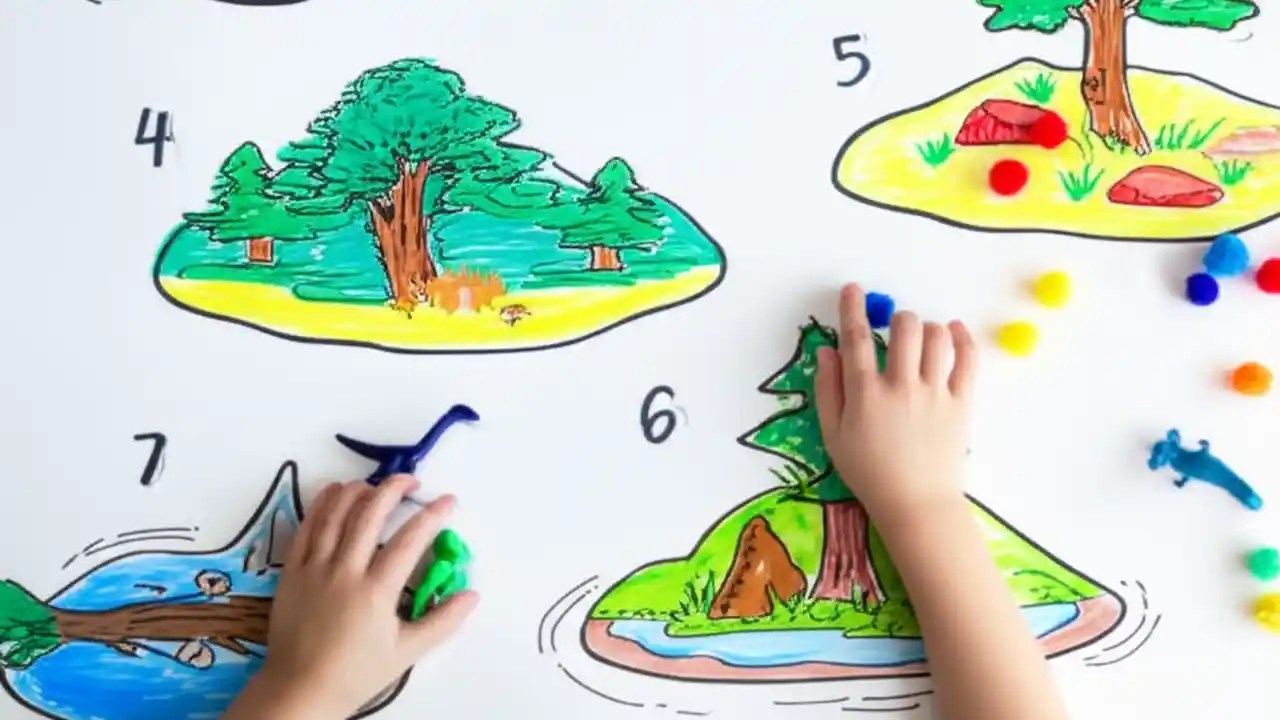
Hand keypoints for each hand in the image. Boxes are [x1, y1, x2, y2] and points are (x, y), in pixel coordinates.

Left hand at [224, 475, 478, 719]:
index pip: (410, 540)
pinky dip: (321, 504)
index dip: (433, 515)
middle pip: (370, 515)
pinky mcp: (292, 571)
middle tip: (411, 481)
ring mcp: (315, 568)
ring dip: (358, 491)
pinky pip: (306, 528)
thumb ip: (442, 620)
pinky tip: (334, 491)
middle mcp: (345, 571)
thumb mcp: (407, 651)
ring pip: (336, 514)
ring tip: (375, 482)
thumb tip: (473, 595)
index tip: (448, 501)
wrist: (301, 688)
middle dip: (393, 489)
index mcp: (376, 591)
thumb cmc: (356, 672)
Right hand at [815, 283, 975, 522]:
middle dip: (897, 318)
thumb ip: (828, 390)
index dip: (853, 309)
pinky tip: (953, 330)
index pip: (858, 339)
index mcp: (865, 394)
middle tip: (894, 329)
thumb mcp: (833, 435)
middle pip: (904, 328)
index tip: (852, 290)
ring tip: (921, 339)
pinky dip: (962, 338)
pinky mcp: (961, 402)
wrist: (916, 504)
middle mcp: (901, 386)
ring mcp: (934, 393)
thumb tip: (827, 351)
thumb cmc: (868, 472)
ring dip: (926, 328)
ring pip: (936, 337)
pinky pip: (968, 359)